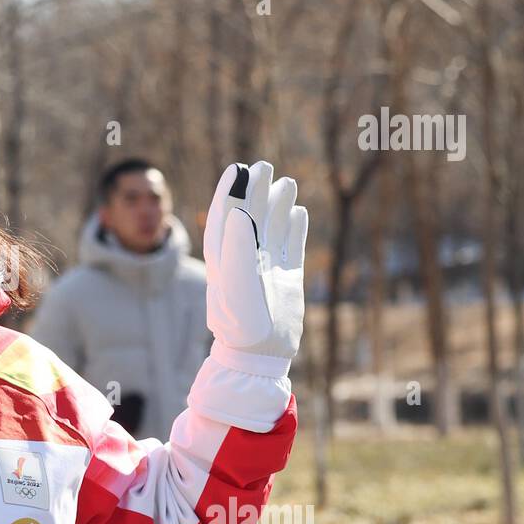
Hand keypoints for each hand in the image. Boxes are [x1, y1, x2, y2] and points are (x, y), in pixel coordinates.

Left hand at [203, 161, 307, 374]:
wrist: (259, 357)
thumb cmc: (241, 324)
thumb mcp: (235, 285)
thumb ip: (236, 248)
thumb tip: (238, 210)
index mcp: (224, 258)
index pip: (223, 217)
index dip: (229, 192)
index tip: (237, 168)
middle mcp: (244, 260)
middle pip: (248, 217)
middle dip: (255, 191)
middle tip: (264, 166)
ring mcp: (266, 269)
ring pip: (272, 229)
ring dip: (277, 205)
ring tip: (286, 182)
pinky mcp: (287, 280)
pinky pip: (291, 247)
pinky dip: (294, 229)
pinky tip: (299, 211)